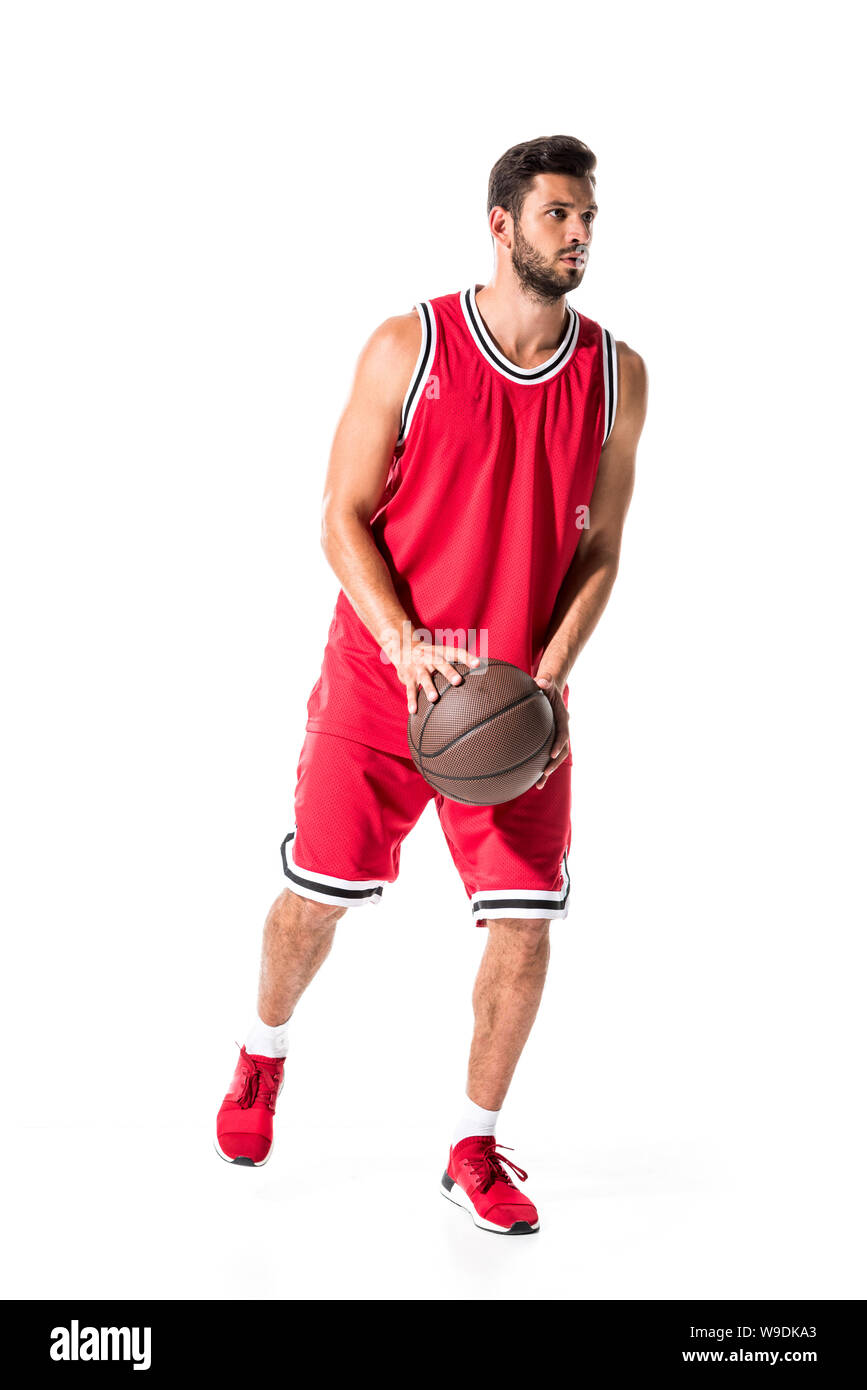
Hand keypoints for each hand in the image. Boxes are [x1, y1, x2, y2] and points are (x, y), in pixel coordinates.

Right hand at [396, 641, 480, 714]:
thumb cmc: (430, 654)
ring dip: (429, 688)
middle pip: (440, 664)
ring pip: (424, 678)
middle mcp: (430, 658)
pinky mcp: (408, 677)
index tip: (478, 664)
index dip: (467, 657)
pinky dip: (411, 700)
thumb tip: (484, 667)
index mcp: (440, 651)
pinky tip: (414, 711)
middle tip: (458, 681)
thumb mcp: (441, 652)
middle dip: (449, 672)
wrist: (402, 646)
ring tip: (435, 699)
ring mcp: (418, 667)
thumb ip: (457, 660)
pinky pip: (410, 690)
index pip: (456, 652)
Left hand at [533, 671, 569, 788]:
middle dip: (554, 763)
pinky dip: (540, 768)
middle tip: (545, 771)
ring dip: (548, 771)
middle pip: (562, 750)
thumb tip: (541, 681)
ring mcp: (555, 737)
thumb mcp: (546, 682)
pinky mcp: (548, 741)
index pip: (563, 733)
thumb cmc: (546, 686)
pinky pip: (545, 756)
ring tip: (538, 785)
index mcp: (562, 718)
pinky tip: (530, 780)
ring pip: (555, 758)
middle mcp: (561, 729)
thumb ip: (545, 681)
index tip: (552, 753)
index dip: (559, 744)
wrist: (549, 689)